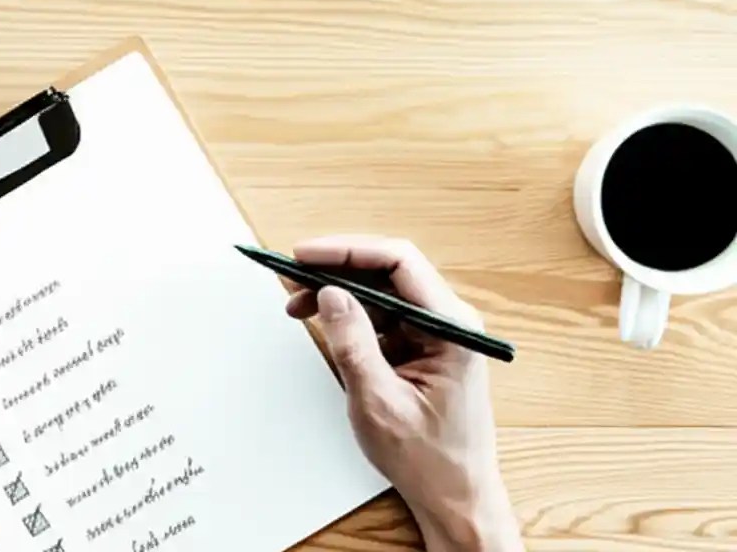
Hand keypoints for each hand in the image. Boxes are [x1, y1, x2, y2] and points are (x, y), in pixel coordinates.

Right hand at [286, 236, 522, 551]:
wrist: (456, 497)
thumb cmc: (429, 459)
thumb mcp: (379, 401)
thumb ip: (354, 344)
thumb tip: (330, 295)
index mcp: (452, 328)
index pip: (399, 263)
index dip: (347, 251)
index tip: (305, 255)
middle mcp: (450, 322)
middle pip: (388, 272)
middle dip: (336, 270)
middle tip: (291, 275)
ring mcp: (438, 334)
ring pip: (382, 293)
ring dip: (339, 294)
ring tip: (297, 302)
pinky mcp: (424, 347)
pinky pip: (384, 317)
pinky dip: (350, 316)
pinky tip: (322, 320)